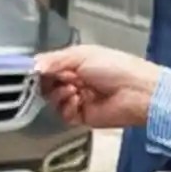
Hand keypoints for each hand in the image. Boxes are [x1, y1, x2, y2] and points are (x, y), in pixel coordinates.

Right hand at [33, 45, 162, 128]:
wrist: (137, 92)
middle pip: (46, 85)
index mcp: (74, 63)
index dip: (40, 69)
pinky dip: (67, 107)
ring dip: (59, 94)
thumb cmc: (115, 67)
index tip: (34, 71)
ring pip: (52, 100)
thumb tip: (33, 66)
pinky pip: (63, 114)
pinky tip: (77, 100)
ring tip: (74, 89)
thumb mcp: (82, 55)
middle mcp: (73, 81)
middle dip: (50, 81)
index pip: (48, 67)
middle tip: (62, 78)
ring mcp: (76, 99)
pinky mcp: (81, 117)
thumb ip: (55, 60)